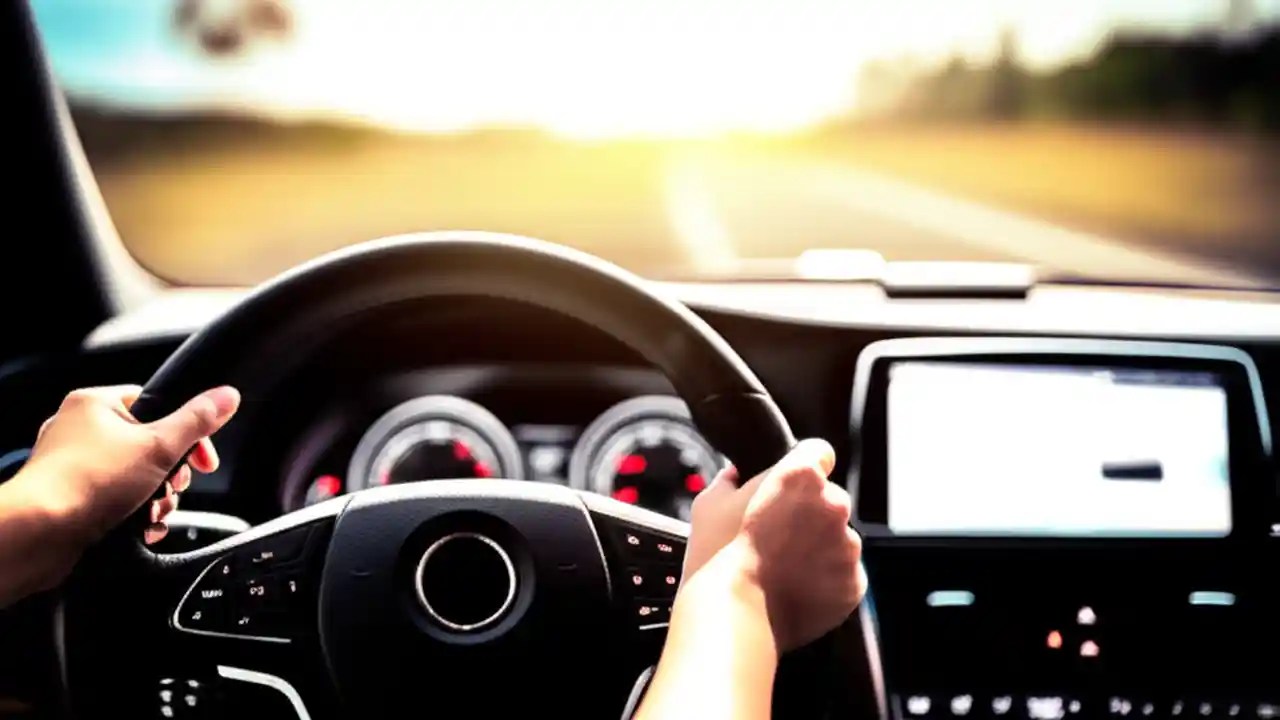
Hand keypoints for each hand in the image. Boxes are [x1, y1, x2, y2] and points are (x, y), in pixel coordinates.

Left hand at [20, 385, 239, 544]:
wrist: (39, 534)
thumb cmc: (87, 483)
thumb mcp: (159, 446)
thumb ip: (197, 421)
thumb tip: (226, 396)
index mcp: (96, 404)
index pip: (158, 405)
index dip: (188, 434)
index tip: (203, 460)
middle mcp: (80, 429)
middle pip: (150, 445)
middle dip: (170, 475)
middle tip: (172, 487)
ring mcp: (74, 464)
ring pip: (136, 476)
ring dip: (155, 498)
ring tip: (152, 511)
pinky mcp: (72, 496)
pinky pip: (117, 499)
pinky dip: (134, 513)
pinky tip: (140, 525)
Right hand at [684, 439, 865, 650]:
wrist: (735, 614)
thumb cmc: (716, 554)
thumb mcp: (709, 503)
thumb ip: (731, 480)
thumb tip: (737, 476)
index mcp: (802, 475)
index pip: (819, 452)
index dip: (803, 467)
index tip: (790, 486)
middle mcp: (835, 504)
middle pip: (830, 499)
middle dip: (811, 513)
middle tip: (779, 537)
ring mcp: (849, 546)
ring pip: (839, 539)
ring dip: (819, 548)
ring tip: (785, 569)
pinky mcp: (854, 583)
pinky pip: (844, 574)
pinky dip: (827, 580)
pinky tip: (797, 589)